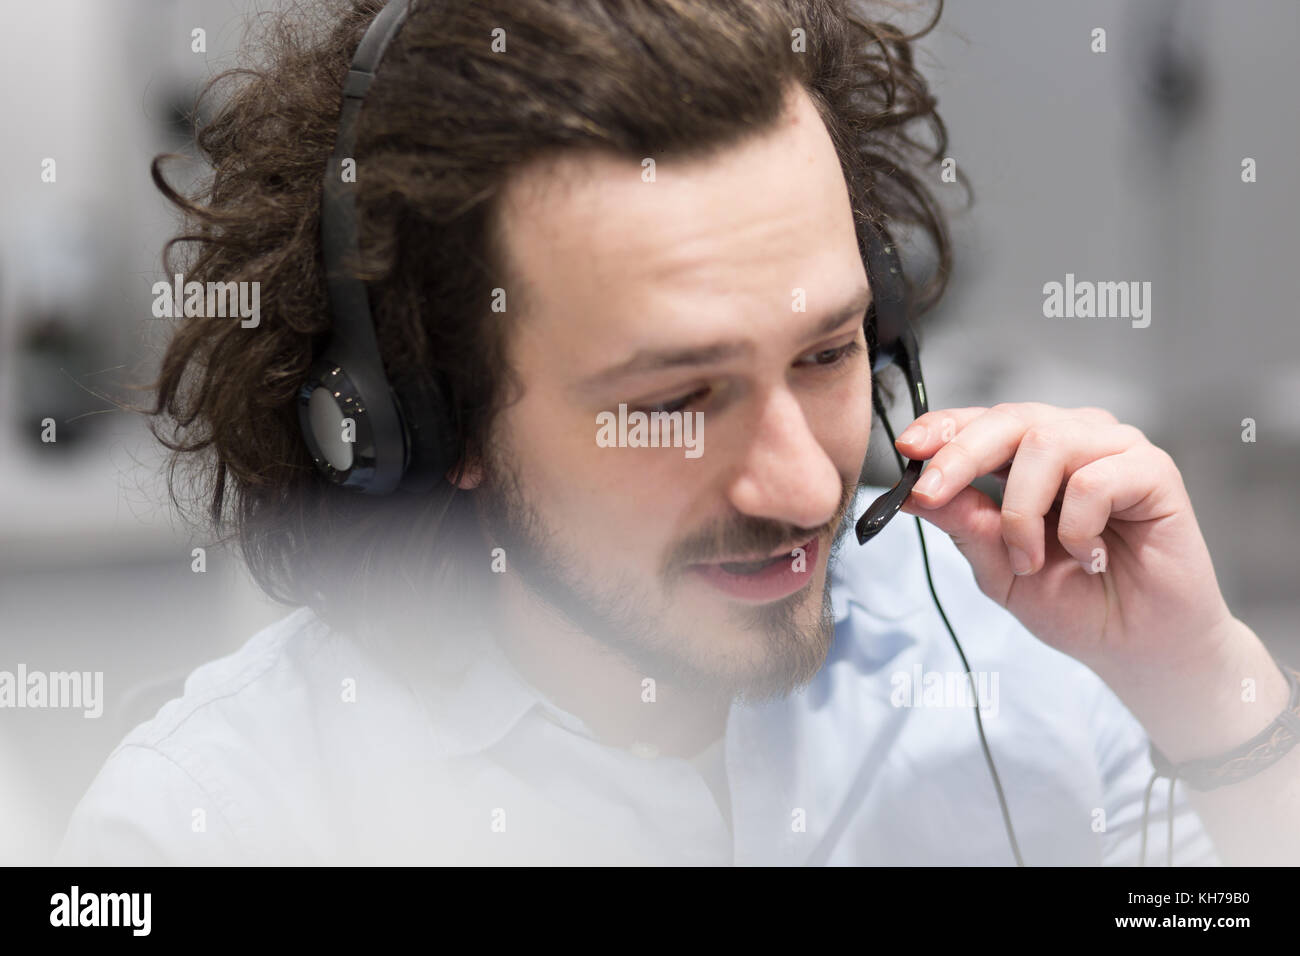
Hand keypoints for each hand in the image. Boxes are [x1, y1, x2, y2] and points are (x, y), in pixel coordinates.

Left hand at [893, 402, 1238, 674]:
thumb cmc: (1075, 603)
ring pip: (1046, 443)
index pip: (982, 423)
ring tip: (1030, 560)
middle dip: (961, 455)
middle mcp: (1075, 439)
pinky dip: (1077, 526)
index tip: (907, 447)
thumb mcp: (999, 569)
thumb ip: (965, 525)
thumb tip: (913, 493)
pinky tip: (1089, 557)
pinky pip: (1096, 479)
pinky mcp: (1155, 471)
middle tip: (932, 494)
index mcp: (1033, 455)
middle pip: (1009, 419)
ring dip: (1022, 509)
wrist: (1137, 647)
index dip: (943, 428)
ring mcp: (1116, 450)